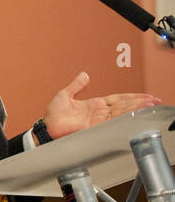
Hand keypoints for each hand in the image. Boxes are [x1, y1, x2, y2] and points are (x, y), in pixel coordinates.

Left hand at [42, 72, 160, 138]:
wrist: (46, 127)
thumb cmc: (52, 115)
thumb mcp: (65, 95)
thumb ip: (76, 85)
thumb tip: (84, 74)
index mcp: (94, 105)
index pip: (118, 99)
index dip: (132, 97)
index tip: (145, 96)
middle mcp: (99, 113)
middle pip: (124, 105)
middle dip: (140, 102)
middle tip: (155, 100)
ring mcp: (99, 120)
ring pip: (122, 112)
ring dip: (137, 108)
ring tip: (151, 104)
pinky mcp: (96, 127)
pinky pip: (113, 120)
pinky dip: (125, 116)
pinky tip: (136, 113)